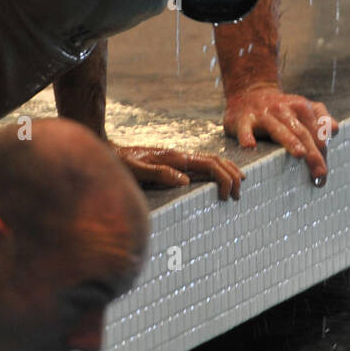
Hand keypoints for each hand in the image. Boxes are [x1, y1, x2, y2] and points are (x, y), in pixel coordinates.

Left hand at [112, 145, 243, 199]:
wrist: (110, 153)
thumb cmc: (121, 164)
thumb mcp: (136, 170)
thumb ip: (159, 173)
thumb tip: (185, 181)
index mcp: (176, 158)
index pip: (210, 165)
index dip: (223, 179)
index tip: (227, 196)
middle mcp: (181, 156)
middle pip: (216, 161)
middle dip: (231, 176)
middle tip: (238, 195)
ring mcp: (179, 158)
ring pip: (212, 160)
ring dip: (228, 171)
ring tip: (239, 185)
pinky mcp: (176, 163)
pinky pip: (203, 165)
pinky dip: (217, 170)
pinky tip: (218, 179)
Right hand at [224, 84, 337, 184]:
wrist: (248, 92)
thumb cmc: (281, 108)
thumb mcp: (303, 108)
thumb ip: (320, 119)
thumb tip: (335, 130)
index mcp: (301, 107)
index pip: (315, 130)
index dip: (322, 149)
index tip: (324, 171)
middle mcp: (283, 109)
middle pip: (301, 132)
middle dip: (312, 153)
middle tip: (320, 173)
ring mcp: (263, 114)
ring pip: (278, 128)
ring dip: (290, 141)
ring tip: (300, 154)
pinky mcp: (243, 120)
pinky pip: (244, 129)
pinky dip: (246, 137)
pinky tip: (250, 147)